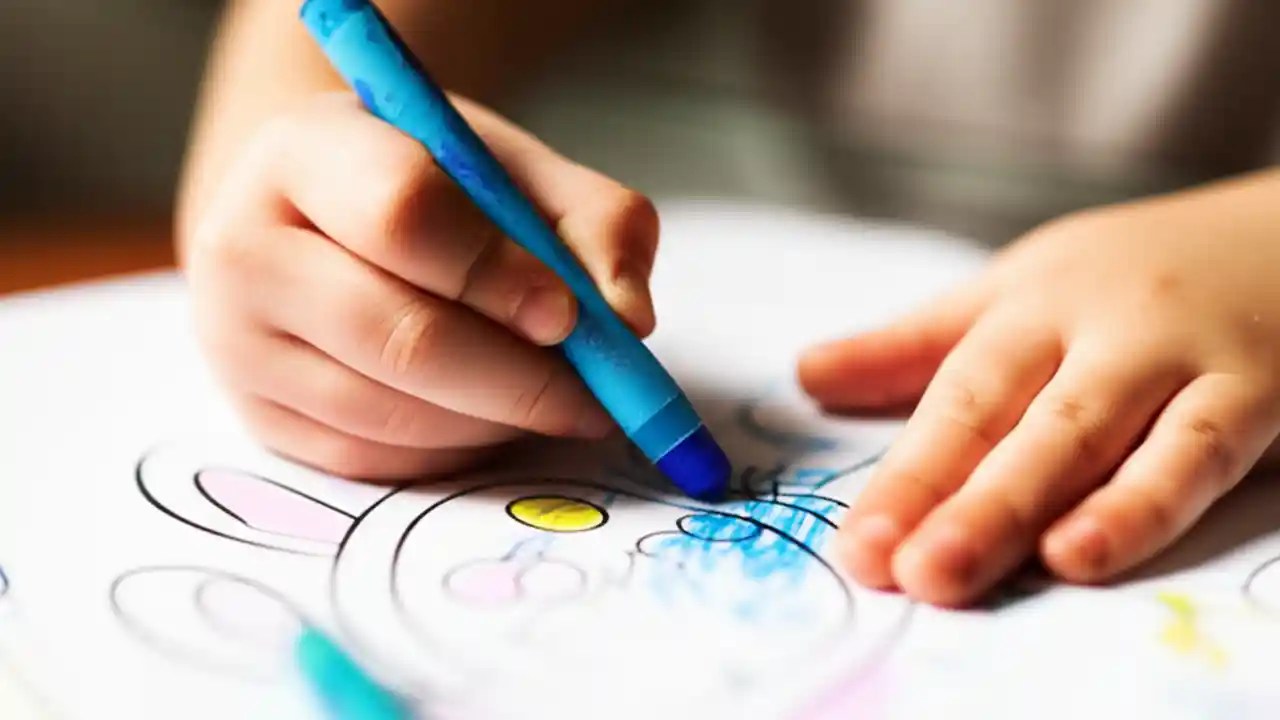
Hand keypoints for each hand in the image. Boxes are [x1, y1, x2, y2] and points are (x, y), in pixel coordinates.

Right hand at [183, 93, 657, 478]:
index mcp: (302, 152)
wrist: (326, 221)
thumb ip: (595, 222)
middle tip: (595, 395)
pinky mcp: (258, 419)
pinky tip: (492, 419)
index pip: (401, 215)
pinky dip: (455, 454)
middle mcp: (243, 246)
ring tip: (555, 401)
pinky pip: (374, 462)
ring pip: (389, 413)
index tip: (568, 313)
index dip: (497, 272)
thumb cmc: (431, 187)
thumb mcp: (514, 170)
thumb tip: (629, 320)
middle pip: (396, 334)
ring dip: (495, 422)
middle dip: (517, 378)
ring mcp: (236, 343)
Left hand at [799, 172, 1279, 605]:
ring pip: (1082, 435)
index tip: (853, 544)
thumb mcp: (1027, 288)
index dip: (900, 470)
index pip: (952, 392)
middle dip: (934, 491)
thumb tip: (805, 375)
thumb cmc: (1147, 273)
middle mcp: (1091, 324)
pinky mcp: (1258, 389)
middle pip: (999, 412)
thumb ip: (919, 343)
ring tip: (950, 570)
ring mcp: (1173, 354)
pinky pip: (1195, 452)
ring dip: (1011, 504)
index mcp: (1028, 304)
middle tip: (880, 564)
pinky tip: (1082, 552)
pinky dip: (1139, 502)